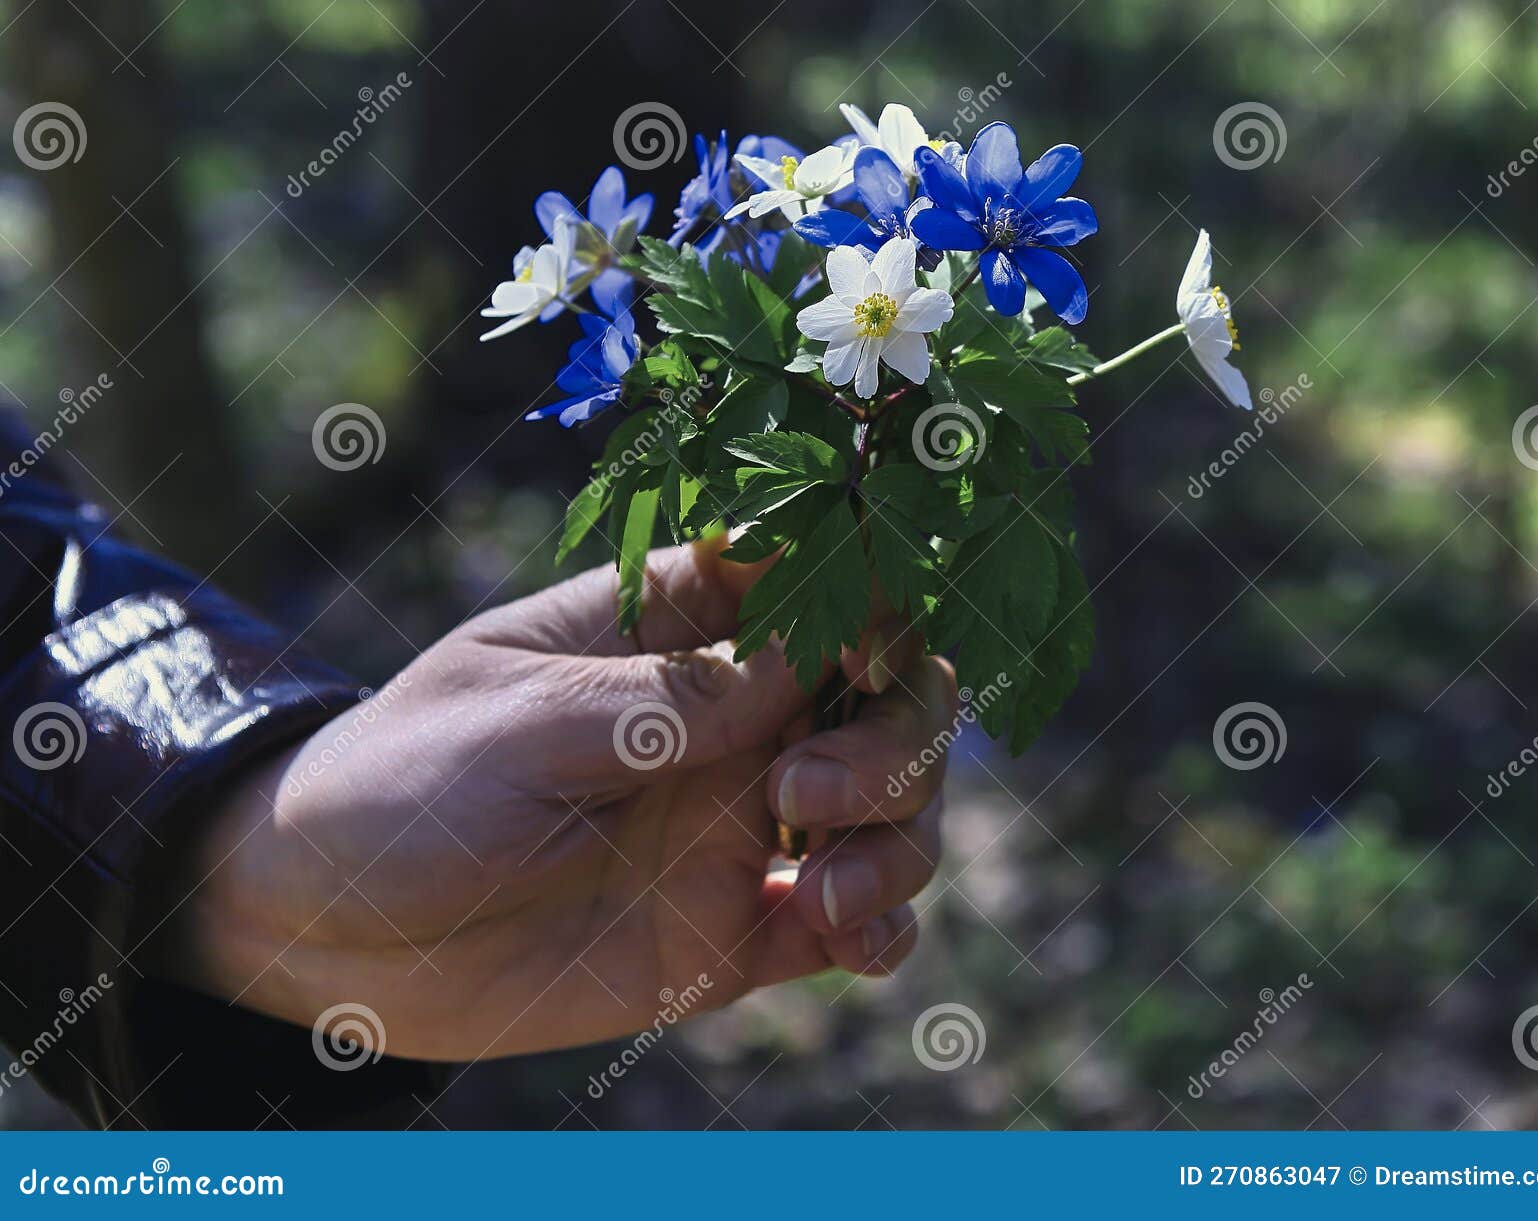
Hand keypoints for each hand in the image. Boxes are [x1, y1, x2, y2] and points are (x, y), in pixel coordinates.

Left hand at [160, 537, 955, 1060]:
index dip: (870, 600)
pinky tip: (849, 940)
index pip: (815, 579)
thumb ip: (660, 702)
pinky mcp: (733, 926)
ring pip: (891, 806)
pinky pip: (850, 918)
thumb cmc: (398, 786)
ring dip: (898, 840)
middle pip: (887, 693)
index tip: (865, 655)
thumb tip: (806, 658)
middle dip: (893, 736)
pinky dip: (883, 925)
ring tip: (821, 898)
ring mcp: (736, 822)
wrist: (326, 935)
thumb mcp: (514, 723)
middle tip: (803, 792)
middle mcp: (726, 719)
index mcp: (672, 630)